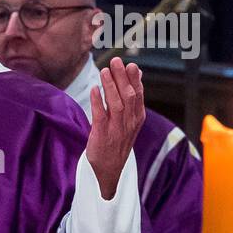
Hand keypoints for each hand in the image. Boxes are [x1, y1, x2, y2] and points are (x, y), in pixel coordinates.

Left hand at [86, 57, 144, 199]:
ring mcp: (117, 130)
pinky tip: (94, 90)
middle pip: (129, 96)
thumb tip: (136, 73)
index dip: (134, 79)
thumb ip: (132, 98)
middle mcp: (129, 123)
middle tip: (116, 61)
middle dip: (122, 78)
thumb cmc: (117, 142)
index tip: (130, 64)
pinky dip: (98, 102)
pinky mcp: (102, 136)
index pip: (138, 95)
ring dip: (111, 86)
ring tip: (104, 71)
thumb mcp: (129, 120)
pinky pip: (101, 117)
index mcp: (137, 118)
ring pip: (117, 104)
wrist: (108, 170)